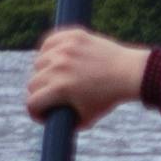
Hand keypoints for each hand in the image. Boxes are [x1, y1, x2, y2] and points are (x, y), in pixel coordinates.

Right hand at [25, 24, 139, 123]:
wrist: (128, 73)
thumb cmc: (107, 98)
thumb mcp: (86, 119)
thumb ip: (64, 124)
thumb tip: (49, 123)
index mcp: (60, 88)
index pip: (32, 102)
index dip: (36, 113)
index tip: (43, 115)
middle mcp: (59, 67)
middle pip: (33, 83)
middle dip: (41, 94)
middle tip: (51, 97)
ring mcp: (65, 49)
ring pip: (39, 62)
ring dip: (44, 72)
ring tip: (56, 78)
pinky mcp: (72, 36)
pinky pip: (49, 42)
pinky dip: (49, 50)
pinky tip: (56, 59)